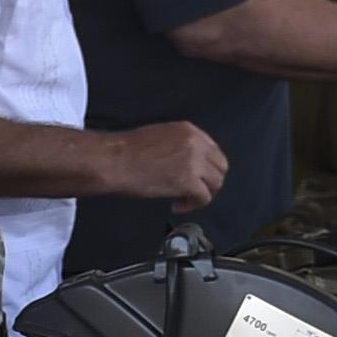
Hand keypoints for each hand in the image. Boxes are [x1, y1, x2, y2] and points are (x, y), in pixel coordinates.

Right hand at [96, 121, 231, 208]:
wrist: (116, 160)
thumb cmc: (128, 151)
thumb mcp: (160, 137)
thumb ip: (179, 146)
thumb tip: (185, 162)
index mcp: (189, 131)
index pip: (213, 150)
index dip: (206, 168)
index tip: (196, 177)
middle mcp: (196, 143)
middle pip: (220, 167)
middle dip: (210, 182)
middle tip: (195, 191)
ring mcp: (194, 162)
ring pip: (215, 183)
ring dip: (202, 194)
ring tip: (184, 200)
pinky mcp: (188, 181)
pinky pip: (204, 197)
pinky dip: (192, 205)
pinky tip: (178, 206)